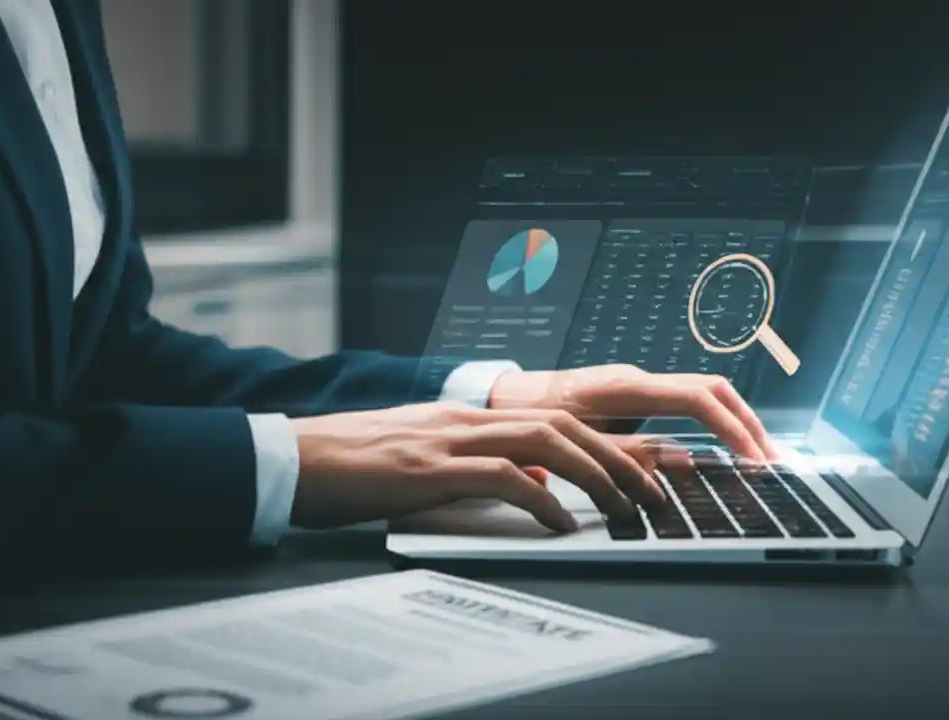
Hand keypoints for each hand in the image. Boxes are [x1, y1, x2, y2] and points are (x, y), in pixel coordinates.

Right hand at [288, 402, 665, 532]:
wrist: (294, 458)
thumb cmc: (353, 464)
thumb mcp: (424, 459)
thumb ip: (475, 463)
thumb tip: (528, 483)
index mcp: (468, 418)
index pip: (554, 418)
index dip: (607, 441)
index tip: (646, 467)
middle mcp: (467, 421)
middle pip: (564, 424)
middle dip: (618, 457)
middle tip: (654, 493)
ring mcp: (449, 441)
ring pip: (544, 441)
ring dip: (594, 474)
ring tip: (623, 508)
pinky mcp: (429, 470)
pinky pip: (501, 477)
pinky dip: (539, 499)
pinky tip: (560, 524)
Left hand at [488, 364, 776, 460]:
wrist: (503, 397)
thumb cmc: (528, 418)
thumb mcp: (574, 441)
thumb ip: (625, 453)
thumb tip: (681, 463)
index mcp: (625, 386)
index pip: (699, 398)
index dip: (733, 429)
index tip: (755, 460)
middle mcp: (638, 376)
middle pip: (713, 388)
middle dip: (748, 423)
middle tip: (772, 462)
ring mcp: (638, 382)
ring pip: (704, 392)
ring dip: (735, 421)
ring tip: (759, 458)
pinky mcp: (636, 393)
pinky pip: (687, 402)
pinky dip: (714, 422)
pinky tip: (725, 451)